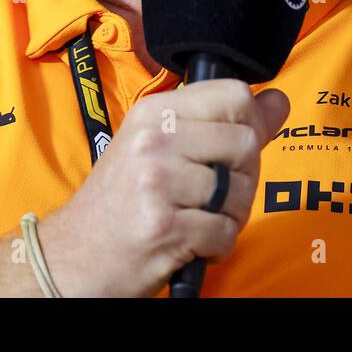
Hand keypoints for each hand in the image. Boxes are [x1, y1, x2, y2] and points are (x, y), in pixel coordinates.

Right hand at [37, 79, 289, 296]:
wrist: (73, 257)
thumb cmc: (120, 203)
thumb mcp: (159, 148)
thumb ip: (221, 123)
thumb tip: (278, 101)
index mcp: (153, 112)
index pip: (235, 94)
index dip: (250, 124)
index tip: (233, 150)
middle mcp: (154, 141)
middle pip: (245, 143)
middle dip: (243, 178)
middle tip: (213, 196)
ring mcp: (158, 183)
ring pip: (240, 192)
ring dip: (230, 217)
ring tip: (199, 220)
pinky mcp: (165, 226)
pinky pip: (226, 232)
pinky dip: (217, 246)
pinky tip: (191, 242)